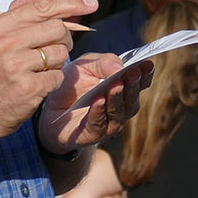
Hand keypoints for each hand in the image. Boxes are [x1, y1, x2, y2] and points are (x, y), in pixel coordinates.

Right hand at [0, 0, 95, 141]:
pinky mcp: (28, 87)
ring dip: (58, 64)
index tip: (92, 3)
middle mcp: (6, 43)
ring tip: (39, 71)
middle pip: (58, 29)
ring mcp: (16, 65)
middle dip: (64, 40)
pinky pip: (58, 77)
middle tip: (53, 51)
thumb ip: (18, 12)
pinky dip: (53, 82)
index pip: (42, 8)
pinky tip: (38, 85)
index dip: (71, 3)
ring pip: (61, 54)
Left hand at [37, 51, 154, 152]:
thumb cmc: (72, 84)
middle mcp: (120, 109)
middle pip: (132, 99)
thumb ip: (103, 62)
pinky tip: (99, 100)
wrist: (49, 108)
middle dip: (133, 85)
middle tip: (132, 72)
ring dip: (117, 98)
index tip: (148, 64)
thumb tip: (120, 67)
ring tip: (116, 85)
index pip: (140, 84)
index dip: (146, 75)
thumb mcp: (86, 66)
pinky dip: (99, 112)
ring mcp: (107, 124)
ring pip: (118, 113)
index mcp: (123, 90)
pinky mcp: (90, 135)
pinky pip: (98, 124)